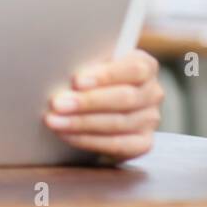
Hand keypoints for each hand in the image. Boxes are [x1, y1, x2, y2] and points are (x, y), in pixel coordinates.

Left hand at [44, 49, 162, 161]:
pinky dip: (88, 140)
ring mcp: (150, 119)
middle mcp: (152, 92)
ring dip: (81, 123)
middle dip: (87, 102)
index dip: (106, 76)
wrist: (97, 102)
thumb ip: (86, 62)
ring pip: (118, 123)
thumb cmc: (91, 75)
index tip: (76, 81)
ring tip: (54, 121)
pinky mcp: (143, 143)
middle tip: (57, 103)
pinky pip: (117, 144)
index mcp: (145, 66)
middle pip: (124, 98)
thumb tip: (60, 67)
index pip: (134, 69)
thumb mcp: (92, 64)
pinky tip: (66, 135)